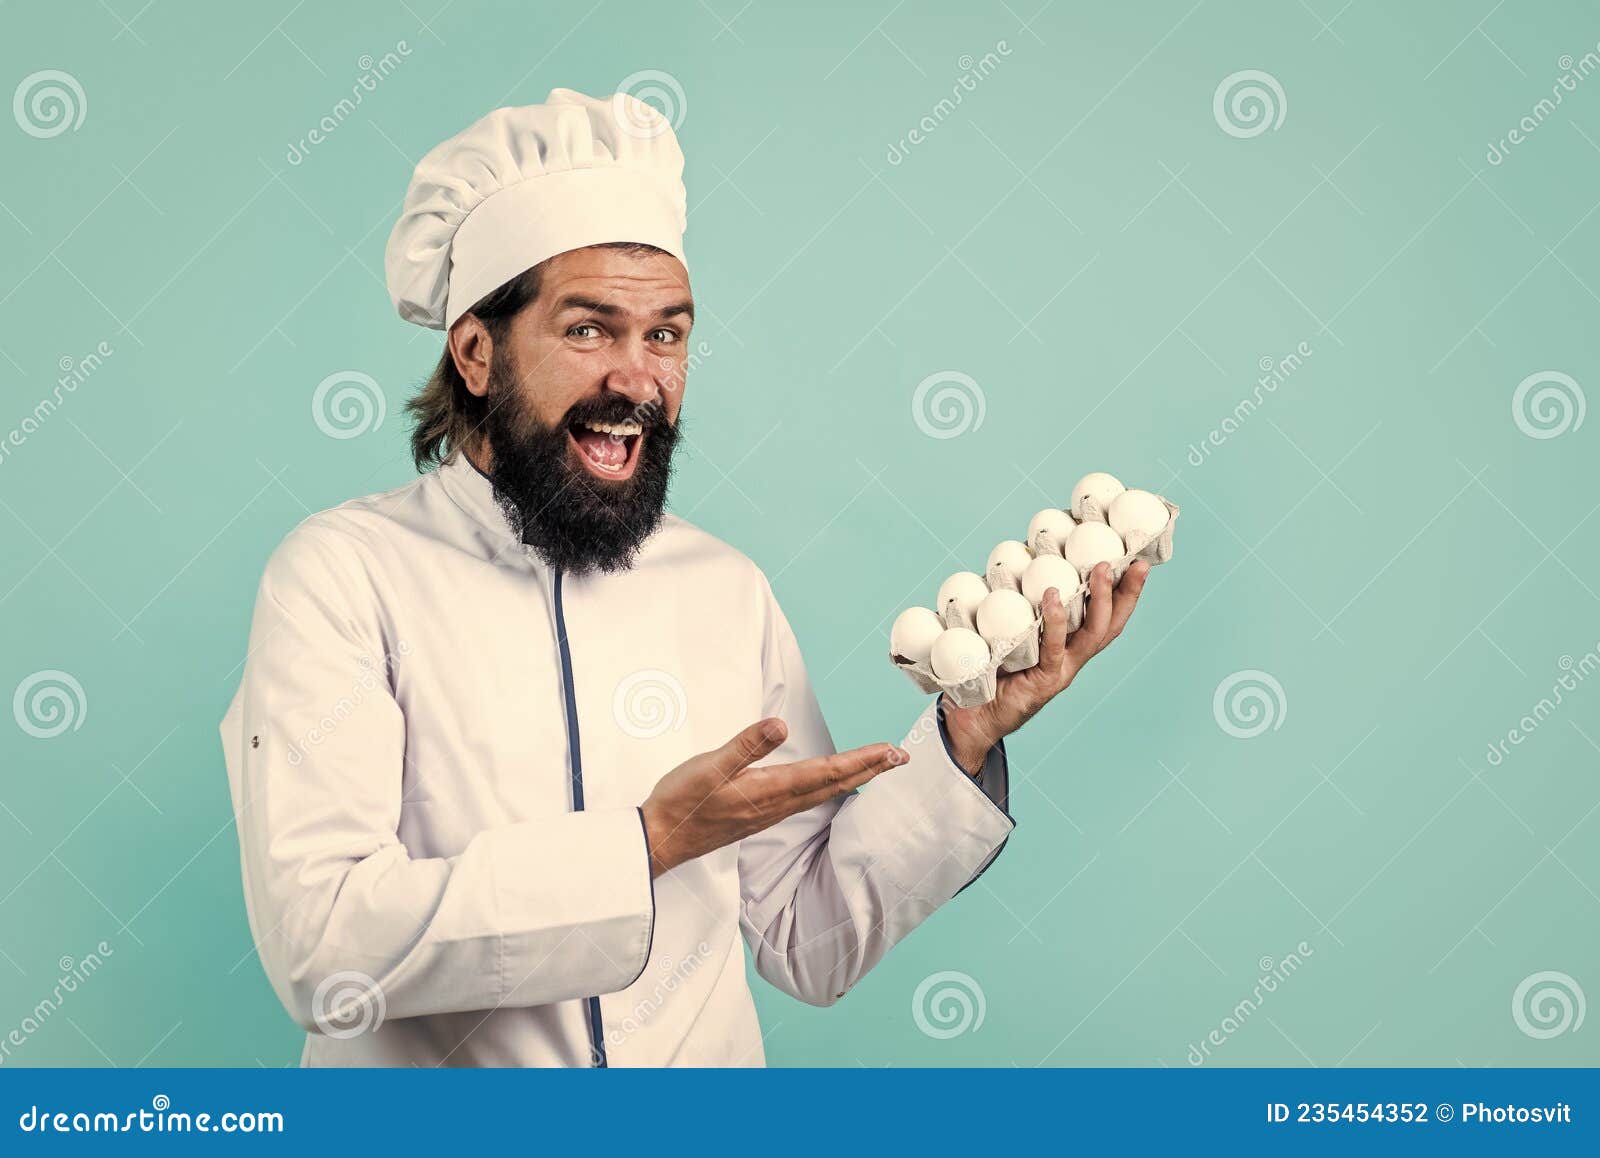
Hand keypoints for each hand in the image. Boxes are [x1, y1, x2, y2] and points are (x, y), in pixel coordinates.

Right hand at [640, 718, 906, 876]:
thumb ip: (746, 746)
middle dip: (870, 770)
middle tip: (901, 758)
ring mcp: (769, 812)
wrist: (660, 840)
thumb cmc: (682, 801)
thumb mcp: (709, 766)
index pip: (826, 772)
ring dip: (854, 779)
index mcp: (769, 790)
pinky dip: (829, 788)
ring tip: (877, 767)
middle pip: (834, 785)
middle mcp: (776, 804)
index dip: (861, 761)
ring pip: (823, 793)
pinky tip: (830, 786)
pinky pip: (807, 800)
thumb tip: (780, 725)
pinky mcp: (759, 815)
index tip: (890, 751)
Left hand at [942, 559, 1150, 773]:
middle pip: (1111, 624)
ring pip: (1093, 634)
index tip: (1137, 560)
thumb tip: (1017, 556)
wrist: (974, 715)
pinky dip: (1055, 622)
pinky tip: (1053, 597)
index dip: (1126, 591)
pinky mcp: (1044, 681)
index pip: (1107, 615)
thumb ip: (1021, 603)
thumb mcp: (1011, 628)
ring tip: (1101, 570)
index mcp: (1070, 645)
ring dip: (1100, 599)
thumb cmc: (989, 666)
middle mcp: (1073, 657)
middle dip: (1127, 592)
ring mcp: (1062, 670)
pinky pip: (1054, 649)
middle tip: (1135, 562)